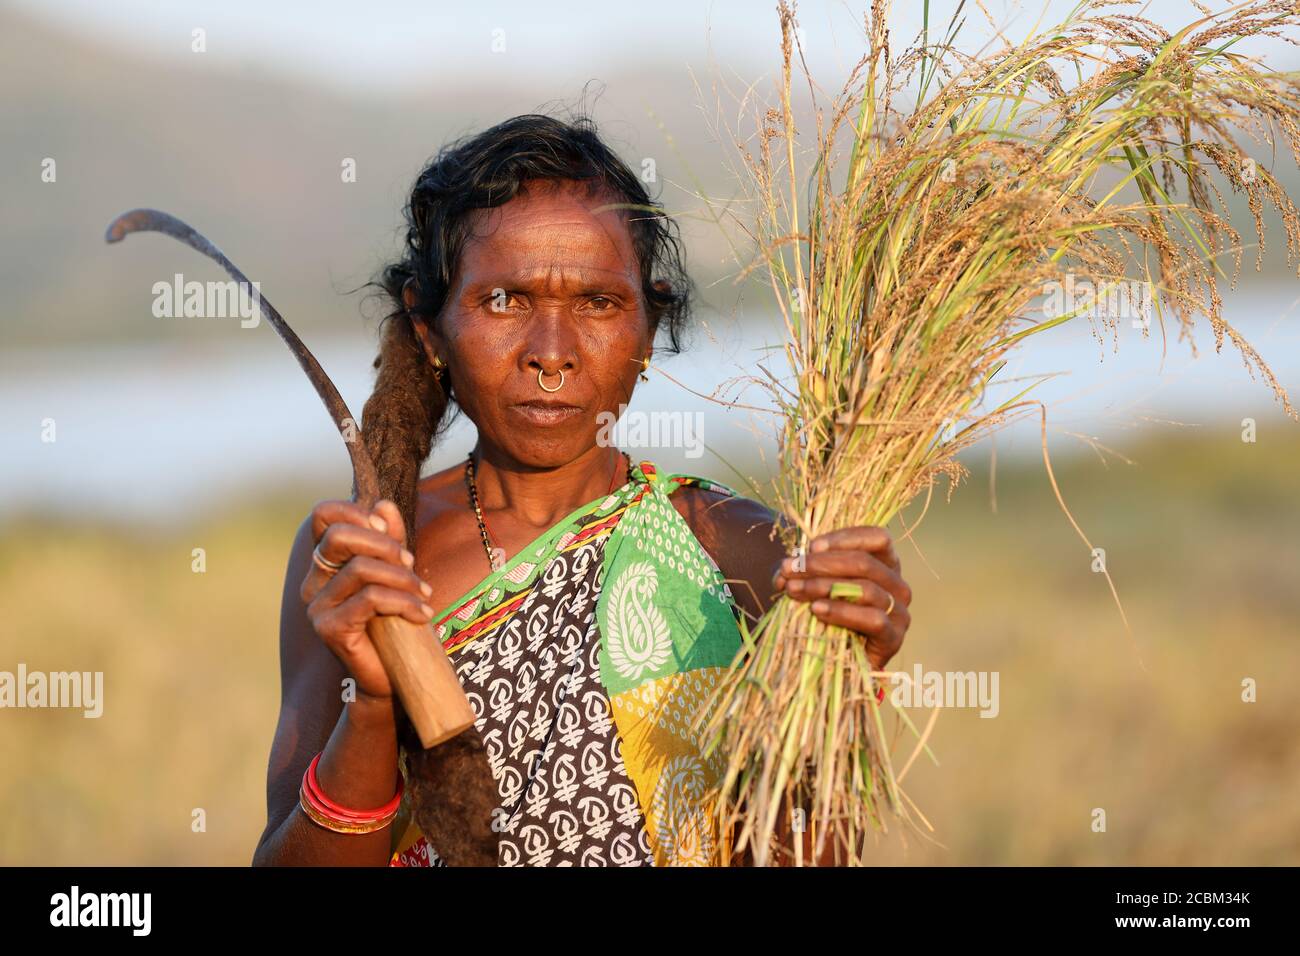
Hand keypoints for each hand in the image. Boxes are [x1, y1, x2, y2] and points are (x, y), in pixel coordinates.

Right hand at [300, 498, 434, 701]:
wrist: (390, 678)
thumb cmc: (394, 623)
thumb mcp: (397, 574)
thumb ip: (390, 540)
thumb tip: (383, 504)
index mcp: (326, 564)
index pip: (323, 517)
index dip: (354, 510)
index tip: (387, 527)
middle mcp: (314, 582)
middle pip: (339, 537)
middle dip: (384, 544)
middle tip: (412, 563)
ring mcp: (317, 606)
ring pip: (361, 569)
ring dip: (404, 579)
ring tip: (425, 594)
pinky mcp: (329, 628)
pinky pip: (370, 599)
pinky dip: (403, 602)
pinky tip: (422, 614)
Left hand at [771, 526, 911, 671]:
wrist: (839, 663)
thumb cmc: (828, 617)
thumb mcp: (813, 587)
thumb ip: (801, 573)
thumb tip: (783, 571)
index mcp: (886, 565)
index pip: (878, 538)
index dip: (845, 538)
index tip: (811, 546)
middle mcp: (897, 585)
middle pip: (866, 562)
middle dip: (821, 563)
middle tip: (790, 568)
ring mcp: (900, 612)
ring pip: (866, 589)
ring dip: (824, 586)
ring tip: (794, 590)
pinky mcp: (894, 638)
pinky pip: (873, 619)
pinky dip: (842, 612)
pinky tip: (816, 610)